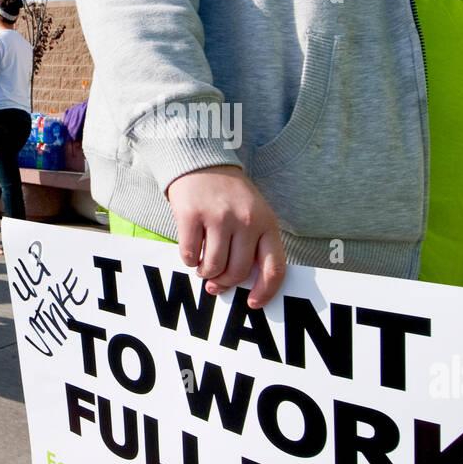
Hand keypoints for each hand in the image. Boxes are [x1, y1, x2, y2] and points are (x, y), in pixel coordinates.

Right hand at [165, 165, 285, 307]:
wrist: (201, 161)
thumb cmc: (229, 194)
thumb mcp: (253, 213)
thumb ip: (254, 244)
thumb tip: (242, 283)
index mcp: (266, 222)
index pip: (274, 267)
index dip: (265, 291)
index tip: (252, 303)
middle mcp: (246, 220)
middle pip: (238, 272)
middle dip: (224, 283)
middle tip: (215, 283)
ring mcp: (218, 217)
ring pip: (213, 267)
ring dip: (205, 273)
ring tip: (202, 266)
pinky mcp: (191, 215)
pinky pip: (189, 255)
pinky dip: (188, 259)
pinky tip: (191, 249)